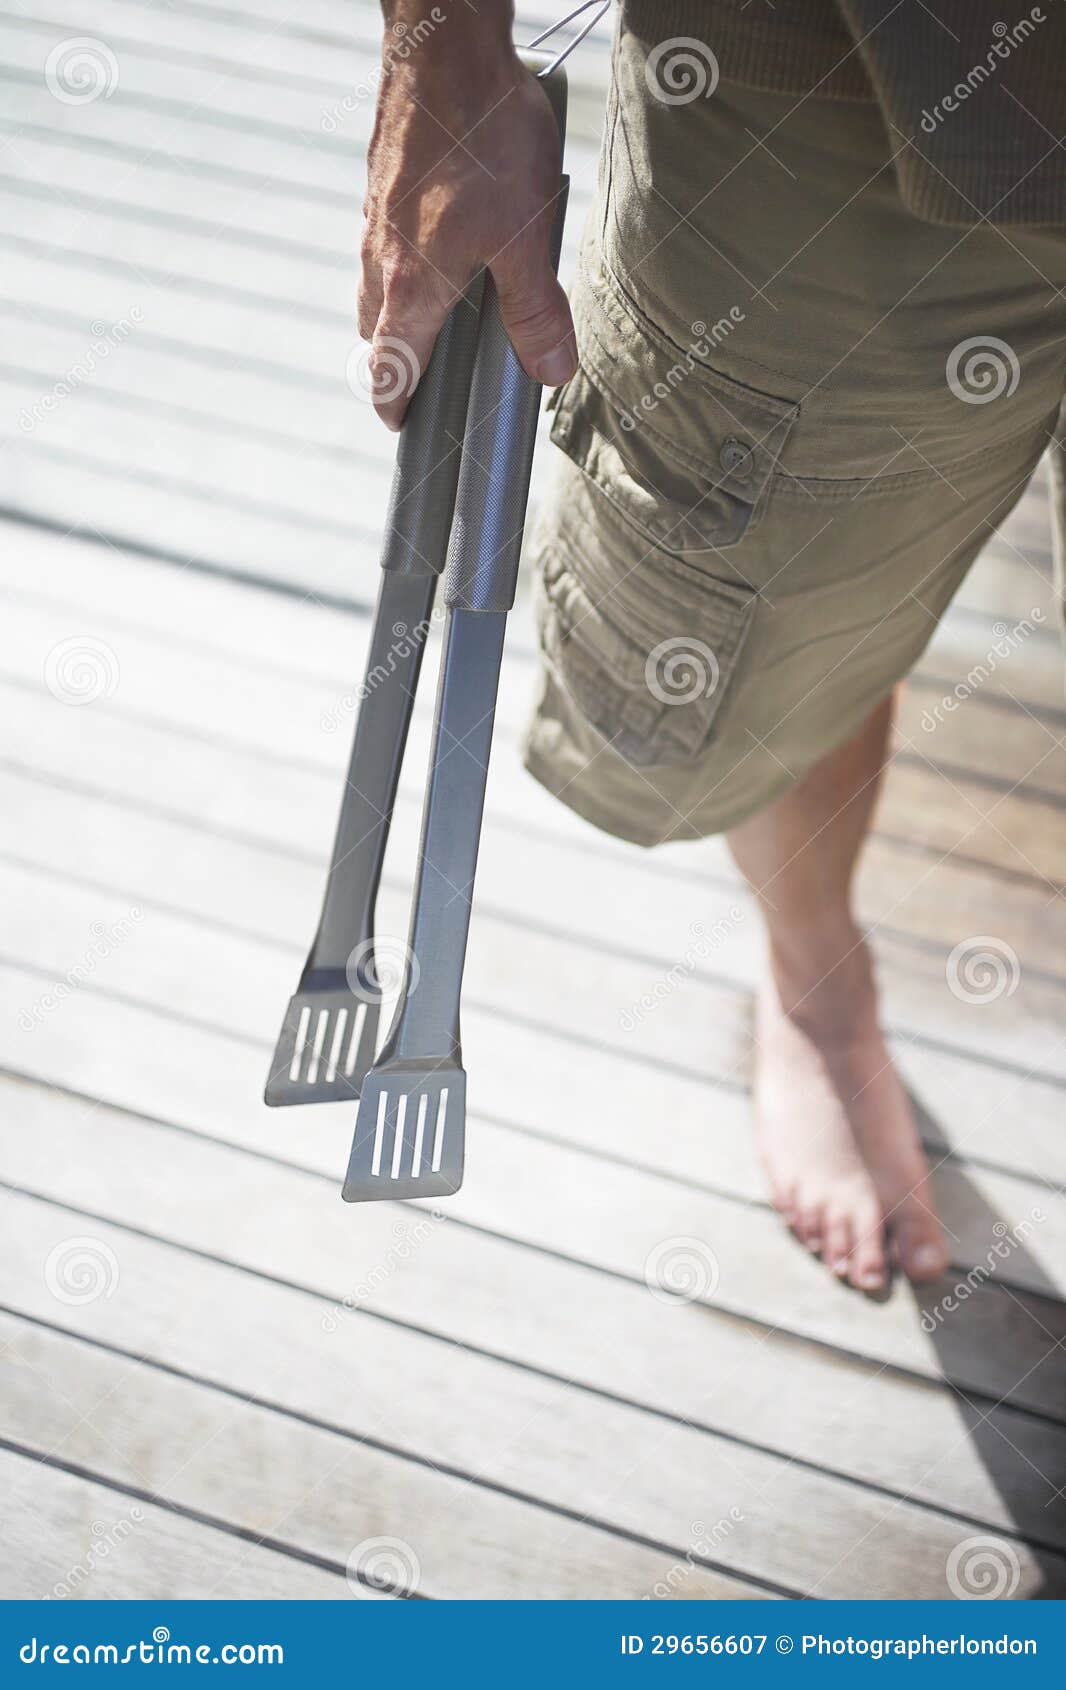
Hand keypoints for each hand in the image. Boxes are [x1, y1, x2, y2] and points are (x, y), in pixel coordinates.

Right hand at [357, 3, 576, 427]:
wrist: (444, 44)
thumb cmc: (482, 135)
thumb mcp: (525, 235)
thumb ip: (535, 311)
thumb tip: (550, 370)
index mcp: (410, 286)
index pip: (386, 368)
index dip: (394, 404)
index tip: (404, 424)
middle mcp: (380, 257)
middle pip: (376, 330)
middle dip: (396, 360)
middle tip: (426, 376)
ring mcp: (376, 215)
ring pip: (377, 283)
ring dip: (400, 308)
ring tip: (440, 314)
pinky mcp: (383, 179)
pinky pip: (386, 239)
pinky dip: (405, 260)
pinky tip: (442, 241)